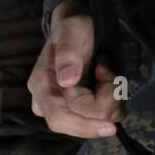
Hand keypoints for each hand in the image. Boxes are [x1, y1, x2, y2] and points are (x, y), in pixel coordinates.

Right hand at [27, 1, 124, 138]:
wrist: (80, 26)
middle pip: (84, 120)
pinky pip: (102, 116)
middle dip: (105, 99)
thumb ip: (67, 53)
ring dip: (111, 95)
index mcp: (41, 84)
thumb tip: (66, 81)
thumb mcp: (71, 31)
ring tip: (104, 69)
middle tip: (105, 68)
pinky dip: (112, 98)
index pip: (59, 118)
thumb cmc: (74, 27)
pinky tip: (105, 78)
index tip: (110, 127)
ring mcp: (62, 107)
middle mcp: (47, 101)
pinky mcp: (77, 109)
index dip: (84, 126)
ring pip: (96, 120)